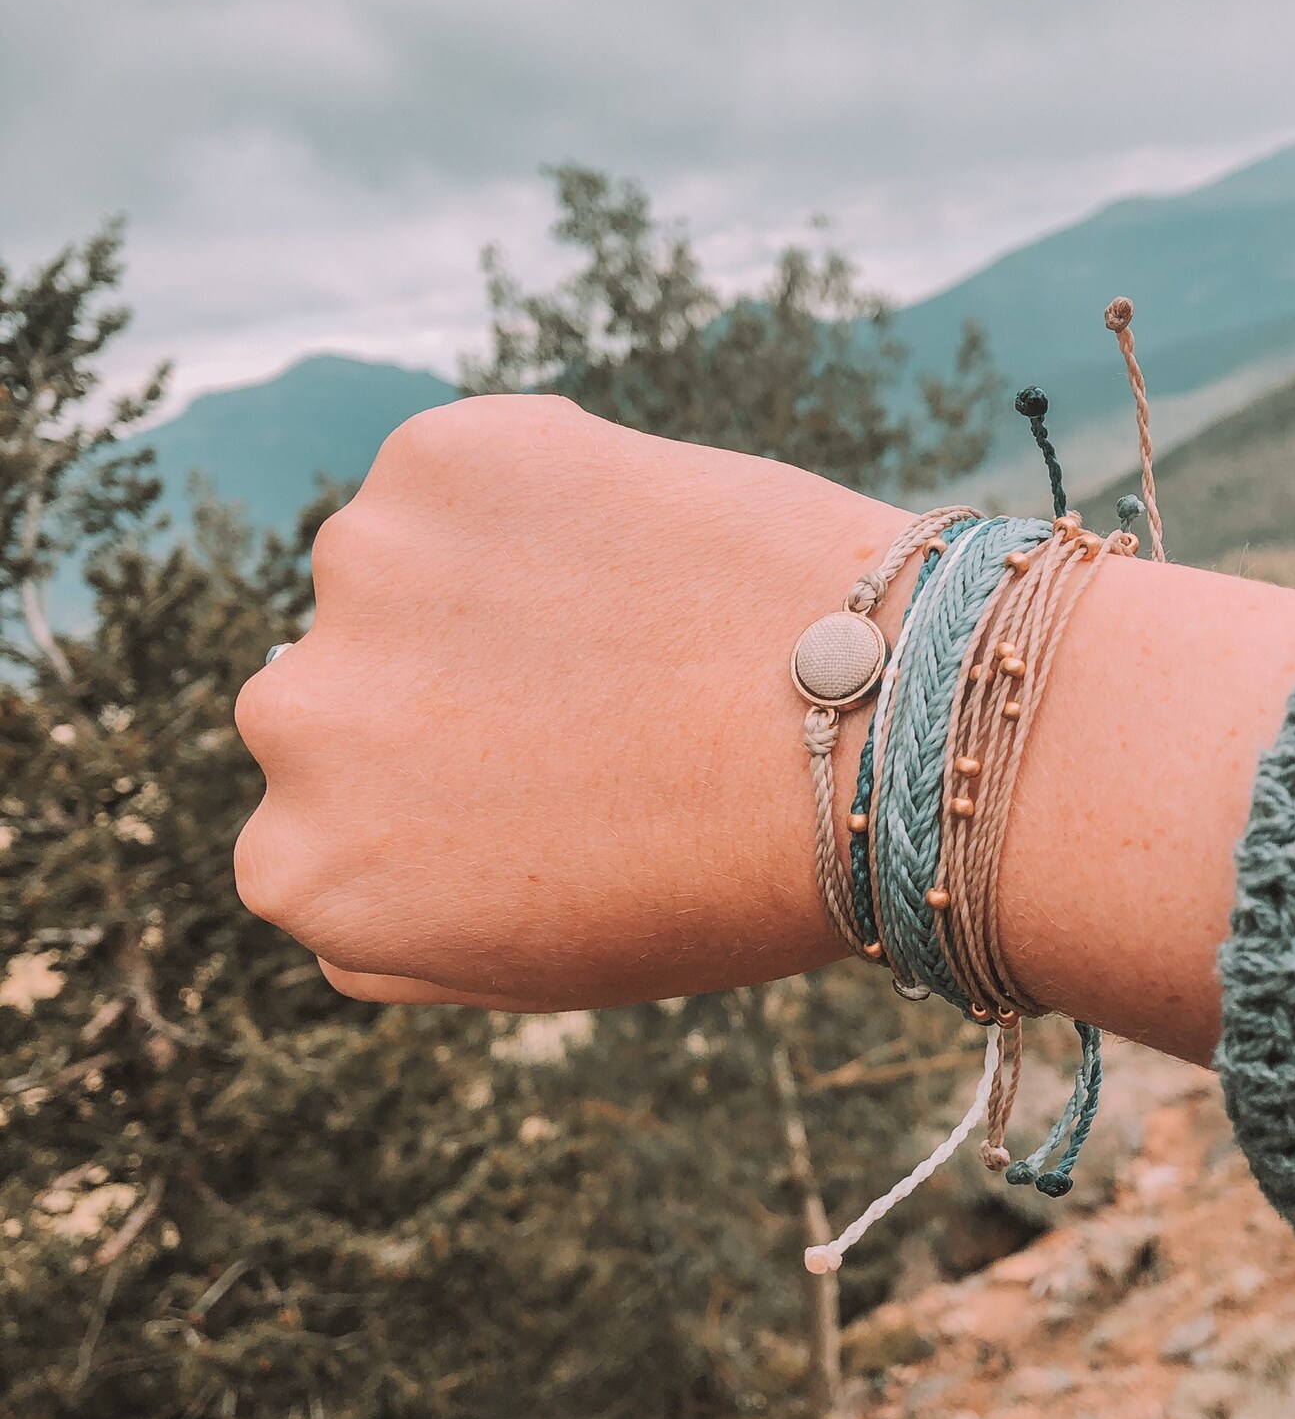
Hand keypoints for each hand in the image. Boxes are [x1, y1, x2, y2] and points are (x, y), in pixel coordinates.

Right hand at [234, 395, 907, 1007]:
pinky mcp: (440, 457)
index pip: (325, 820)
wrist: (879, 738)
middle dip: (444, 688)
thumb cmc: (724, 880)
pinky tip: (648, 551)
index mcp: (301, 873)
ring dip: (490, 585)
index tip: (543, 794)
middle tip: (598, 705)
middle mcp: (292, 724)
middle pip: (346, 688)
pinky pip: (472, 473)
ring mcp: (357, 575)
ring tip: (641, 629)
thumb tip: (326, 848)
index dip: (443, 802)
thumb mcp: (536, 962)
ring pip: (403, 572)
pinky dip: (543, 494)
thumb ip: (395, 925)